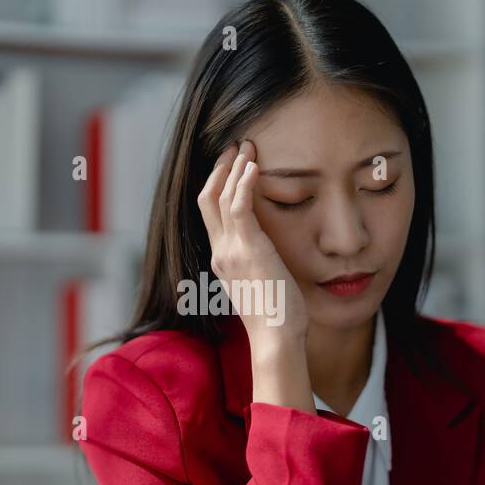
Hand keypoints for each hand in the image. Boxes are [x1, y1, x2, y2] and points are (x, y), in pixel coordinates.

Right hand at [196, 141, 307, 349]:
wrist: (275, 337)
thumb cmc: (277, 317)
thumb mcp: (263, 283)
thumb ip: (261, 263)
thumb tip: (272, 252)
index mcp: (223, 259)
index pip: (211, 213)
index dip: (219, 184)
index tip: (234, 164)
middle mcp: (221, 252)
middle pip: (208, 198)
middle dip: (221, 168)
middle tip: (236, 146)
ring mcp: (231, 250)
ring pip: (220, 197)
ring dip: (234, 167)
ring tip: (248, 146)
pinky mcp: (248, 249)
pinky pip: (239, 206)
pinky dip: (244, 182)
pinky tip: (254, 165)